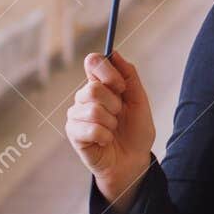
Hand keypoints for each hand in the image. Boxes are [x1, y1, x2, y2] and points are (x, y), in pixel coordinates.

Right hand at [69, 51, 155, 211]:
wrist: (133, 161)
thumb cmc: (136, 132)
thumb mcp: (139, 101)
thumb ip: (129, 76)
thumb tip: (115, 53)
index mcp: (101, 85)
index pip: (93, 62)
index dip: (107, 72)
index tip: (121, 87)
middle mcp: (85, 96)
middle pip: (93, 88)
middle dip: (114, 105)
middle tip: (119, 116)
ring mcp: (76, 114)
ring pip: (92, 110)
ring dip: (111, 123)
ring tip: (113, 130)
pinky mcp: (73, 132)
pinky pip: (90, 128)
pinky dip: (105, 136)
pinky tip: (106, 141)